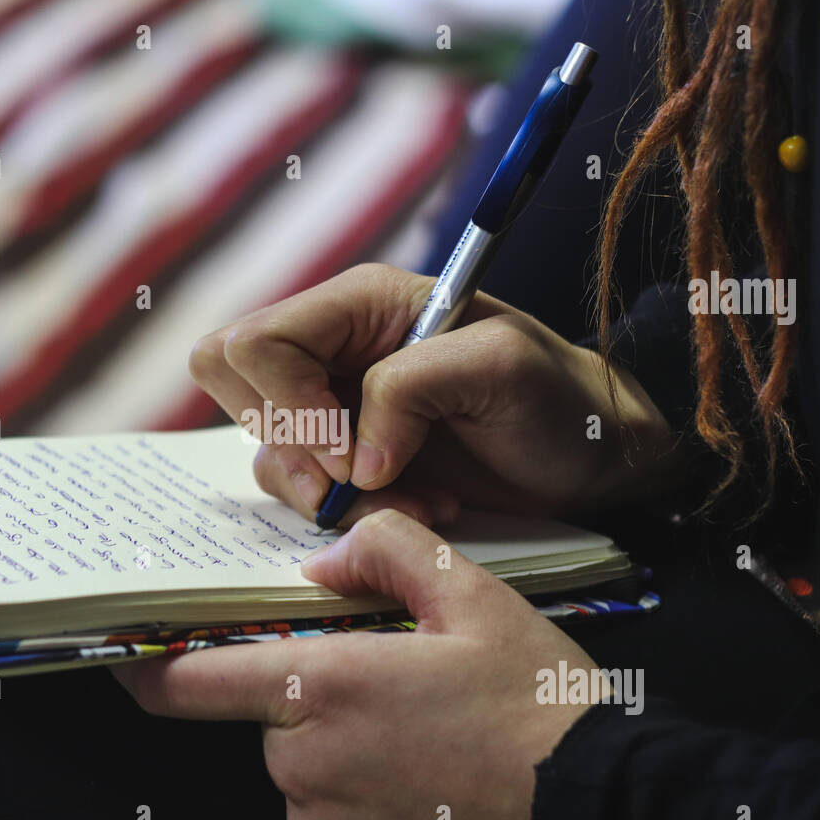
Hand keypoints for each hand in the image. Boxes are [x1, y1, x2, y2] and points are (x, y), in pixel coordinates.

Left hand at [111, 509, 601, 819]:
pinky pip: (323, 804)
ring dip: (336, 734)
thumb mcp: (472, 596)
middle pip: (264, 709)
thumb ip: (385, 551)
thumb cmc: (535, 704)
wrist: (594, 806)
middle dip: (307, 683)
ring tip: (422, 724)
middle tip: (388, 671)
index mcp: (324, 688)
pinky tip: (422, 766)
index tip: (125, 647)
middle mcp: (307, 763)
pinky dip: (355, 779)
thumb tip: (327, 554)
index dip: (145, 664)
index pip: (191, 682)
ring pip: (297, 757)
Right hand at [189, 263, 680, 526]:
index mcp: (358, 305)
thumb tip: (350, 462)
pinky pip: (298, 490)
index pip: (257, 343)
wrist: (590, 455)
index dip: (289, 405)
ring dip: (328, 493)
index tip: (348, 455)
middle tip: (355, 476)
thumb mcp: (500, 366)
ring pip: (264, 449)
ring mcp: (332, 406)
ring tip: (414, 496)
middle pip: (229, 380)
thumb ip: (410, 388)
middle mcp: (331, 349)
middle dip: (288, 445)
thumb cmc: (558, 396)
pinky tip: (417, 505)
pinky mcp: (343, 460)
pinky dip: (347, 514)